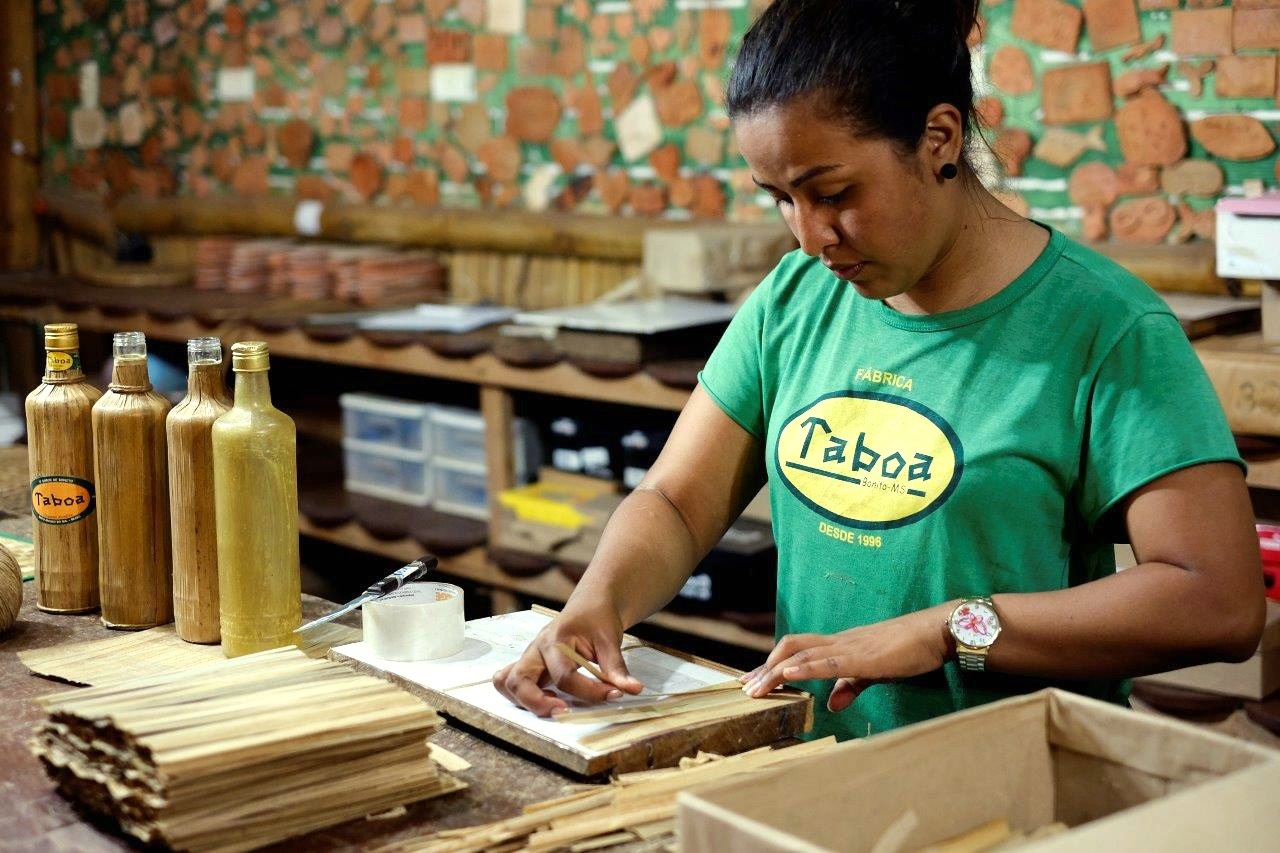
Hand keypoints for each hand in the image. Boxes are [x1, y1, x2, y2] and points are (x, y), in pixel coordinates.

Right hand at [492, 607, 644, 715]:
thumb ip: (617, 667)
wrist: (590, 604)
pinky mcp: (529, 666)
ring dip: (525, 701)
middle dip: (538, 703)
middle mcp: (536, 650)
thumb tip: (633, 690)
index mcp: (555, 640)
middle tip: (565, 712)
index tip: (613, 695)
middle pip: (519, 681)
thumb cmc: (598, 618)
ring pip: (507, 683)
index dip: (589, 691)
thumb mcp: (610, 639)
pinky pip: (509, 682)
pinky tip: (546, 701)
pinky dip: (520, 697)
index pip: (565, 676)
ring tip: (555, 707)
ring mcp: (529, 658)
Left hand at [741, 604, 954, 711]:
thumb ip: (851, 686)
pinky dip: (806, 668)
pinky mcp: (863, 657)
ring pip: (802, 655)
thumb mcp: (873, 672)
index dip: (773, 664)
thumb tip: (831, 705)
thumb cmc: (907, 649)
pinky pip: (829, 662)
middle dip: (765, 668)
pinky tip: (789, 674)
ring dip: (776, 672)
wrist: (933, 631)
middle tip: (745, 687)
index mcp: (839, 646)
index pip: (797, 651)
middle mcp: (837, 642)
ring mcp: (848, 647)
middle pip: (790, 648)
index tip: (753, 679)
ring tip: (756, 687)